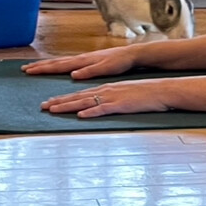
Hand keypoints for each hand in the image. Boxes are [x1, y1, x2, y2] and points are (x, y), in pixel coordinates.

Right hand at [24, 47, 140, 79]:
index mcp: (83, 61)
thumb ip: (90, 71)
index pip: (59, 65)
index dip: (43, 68)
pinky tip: (57, 67)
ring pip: (60, 61)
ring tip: (35, 67)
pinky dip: (58, 64)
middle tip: (24, 69)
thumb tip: (73, 75)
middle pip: (56, 62)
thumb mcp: (106, 68)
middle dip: (39, 65)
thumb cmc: (120, 62)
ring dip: (47, 64)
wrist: (131, 54)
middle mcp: (81, 58)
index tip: (29, 70)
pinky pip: (68, 62)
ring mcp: (84, 58)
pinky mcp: (88, 60)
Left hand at [40, 77, 178, 117]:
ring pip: (85, 102)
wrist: (162, 90)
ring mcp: (112, 97)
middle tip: (42, 106)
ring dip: (68, 106)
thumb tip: (100, 106)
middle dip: (58, 102)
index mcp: (106, 89)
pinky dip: (91, 112)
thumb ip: (112, 99)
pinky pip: (103, 109)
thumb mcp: (125, 94)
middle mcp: (105, 91)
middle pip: (77, 97)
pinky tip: (81, 116)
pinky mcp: (121, 105)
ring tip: (53, 110)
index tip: (50, 102)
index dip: (63, 98)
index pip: (80, 94)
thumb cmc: (146, 94)